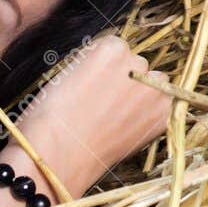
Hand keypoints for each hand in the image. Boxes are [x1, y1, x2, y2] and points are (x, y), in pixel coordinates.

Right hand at [12, 33, 172, 195]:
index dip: (101, 68)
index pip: (115, 48)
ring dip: (141, 95)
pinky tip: (123, 128)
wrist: (55, 158)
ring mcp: (154, 93)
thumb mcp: (63, 76)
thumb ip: (92, 65)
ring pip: (154, 85)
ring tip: (114, 116)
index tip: (89, 84)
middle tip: (101, 102)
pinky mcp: (160, 119)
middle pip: (137, 65)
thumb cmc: (47, 119)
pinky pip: (159, 110)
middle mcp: (139, 65)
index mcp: (111, 48)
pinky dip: (147, 116)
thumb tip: (105, 71)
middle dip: (125, 79)